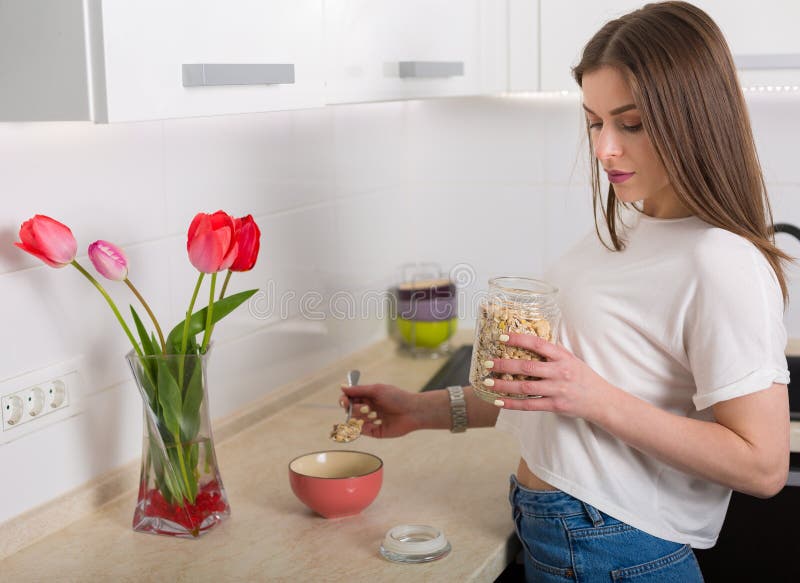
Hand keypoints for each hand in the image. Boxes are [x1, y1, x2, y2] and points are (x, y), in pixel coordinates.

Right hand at [339, 383, 423, 437]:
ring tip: (374, 414)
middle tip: (366, 407)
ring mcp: (370, 421)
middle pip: (350, 410)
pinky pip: (362, 431)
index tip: (344, 401)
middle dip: (355, 408)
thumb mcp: (376, 390)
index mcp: (367, 397)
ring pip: (354, 420)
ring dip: (361, 417)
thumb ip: (358, 390)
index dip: (344, 400)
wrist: (412, 411)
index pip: (349, 399)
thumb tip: (342, 387)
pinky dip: (362, 427)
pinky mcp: (375, 432)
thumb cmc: (397, 397)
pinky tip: (372, 422)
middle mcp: (367, 409)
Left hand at [487, 333, 612, 420]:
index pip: (538, 345)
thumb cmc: (583, 377)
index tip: (503, 337)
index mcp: (563, 357)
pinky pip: (530, 405)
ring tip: (488, 382)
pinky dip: (512, 404)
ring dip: (504, 385)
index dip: (519, 340)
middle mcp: (559, 372)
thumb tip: (531, 341)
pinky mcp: (555, 405)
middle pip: (527, 367)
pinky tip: (499, 401)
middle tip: (487, 363)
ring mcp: (557, 390)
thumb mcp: (571, 359)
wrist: (601, 400)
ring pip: (525, 387)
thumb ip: (553, 352)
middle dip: (504, 364)